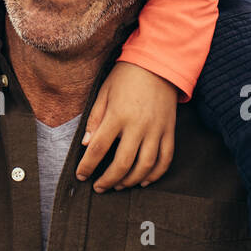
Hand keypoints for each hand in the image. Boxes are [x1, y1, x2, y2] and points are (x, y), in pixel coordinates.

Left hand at [75, 61, 177, 191]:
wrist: (159, 63)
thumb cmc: (127, 76)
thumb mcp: (104, 92)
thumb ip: (95, 119)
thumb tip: (85, 143)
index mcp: (117, 115)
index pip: (98, 148)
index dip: (87, 166)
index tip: (81, 175)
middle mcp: (138, 125)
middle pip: (122, 163)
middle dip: (108, 180)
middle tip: (99, 187)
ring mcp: (156, 130)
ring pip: (144, 166)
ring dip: (130, 181)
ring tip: (118, 186)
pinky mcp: (169, 131)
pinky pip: (165, 159)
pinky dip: (154, 174)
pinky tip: (143, 181)